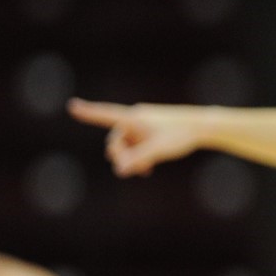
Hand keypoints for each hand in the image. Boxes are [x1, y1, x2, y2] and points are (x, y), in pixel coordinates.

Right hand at [67, 99, 203, 175]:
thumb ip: (137, 160)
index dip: (88, 112)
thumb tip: (118, 170)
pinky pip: (137, 143)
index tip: (72, 105)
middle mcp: (135, 118)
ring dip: (131, 158)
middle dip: (121, 156)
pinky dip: (138, 154)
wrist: (203, 126)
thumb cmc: (180, 135)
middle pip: (115, 140)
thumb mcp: (157, 150)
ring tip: (145, 170)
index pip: (105, 115)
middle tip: (136, 170)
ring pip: (127, 144)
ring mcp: (143, 123)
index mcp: (133, 118)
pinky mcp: (151, 128)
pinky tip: (147, 168)